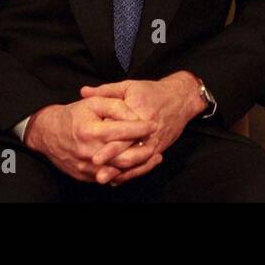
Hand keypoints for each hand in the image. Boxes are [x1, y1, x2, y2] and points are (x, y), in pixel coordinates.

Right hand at [24, 97, 157, 183]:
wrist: (47, 134)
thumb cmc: (74, 115)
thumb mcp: (94, 103)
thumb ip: (115, 105)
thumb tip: (135, 115)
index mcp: (90, 131)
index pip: (122, 131)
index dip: (140, 127)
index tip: (153, 124)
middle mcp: (88, 152)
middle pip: (124, 157)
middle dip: (144, 150)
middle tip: (156, 142)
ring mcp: (87, 167)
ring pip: (120, 171)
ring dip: (140, 165)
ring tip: (155, 156)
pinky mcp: (86, 176)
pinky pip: (111, 179)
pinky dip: (127, 173)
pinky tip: (139, 165)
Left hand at [79, 73, 202, 184]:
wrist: (181, 98)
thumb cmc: (152, 91)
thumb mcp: (129, 86)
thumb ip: (105, 91)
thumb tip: (83, 92)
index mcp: (137, 109)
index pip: (120, 125)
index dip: (106, 137)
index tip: (93, 149)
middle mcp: (147, 127)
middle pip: (127, 145)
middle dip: (111, 157)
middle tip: (95, 167)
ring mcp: (154, 139)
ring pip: (136, 159)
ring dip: (120, 170)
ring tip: (104, 178)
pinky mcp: (159, 147)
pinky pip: (144, 163)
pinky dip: (131, 172)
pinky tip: (117, 178)